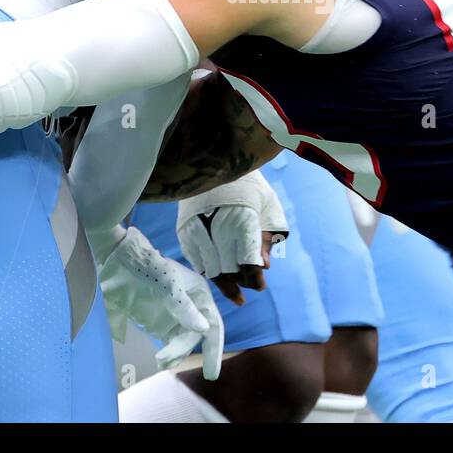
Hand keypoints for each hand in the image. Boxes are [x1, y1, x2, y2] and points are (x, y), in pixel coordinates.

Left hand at [98, 225, 223, 379]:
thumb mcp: (168, 285)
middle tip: (164, 359)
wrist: (122, 262)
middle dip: (182, 348)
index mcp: (200, 294)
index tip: (212, 375)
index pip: (214, 324)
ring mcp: (177, 315)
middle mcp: (193, 306)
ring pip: (183, 342)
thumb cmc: (149, 268)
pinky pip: (171, 342)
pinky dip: (168, 353)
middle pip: (195, 336)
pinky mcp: (163, 322)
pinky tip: (162, 360)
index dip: (214, 349)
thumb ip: (184, 308)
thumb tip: (203, 329)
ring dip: (174, 353)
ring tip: (160, 359)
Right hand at [176, 171, 288, 305]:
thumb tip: (265, 267)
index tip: (259, 286)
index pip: (248, 262)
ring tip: (234, 292)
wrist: (214, 160)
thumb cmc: (249, 185)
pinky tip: (217, 273)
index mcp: (242, 220)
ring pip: (211, 269)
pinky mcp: (184, 231)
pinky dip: (207, 269)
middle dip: (241, 282)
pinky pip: (196, 260)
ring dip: (223, 281)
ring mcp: (198, 230)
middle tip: (248, 289)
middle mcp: (218, 227)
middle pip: (229, 269)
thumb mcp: (268, 206)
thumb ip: (267, 237)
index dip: (254, 278)